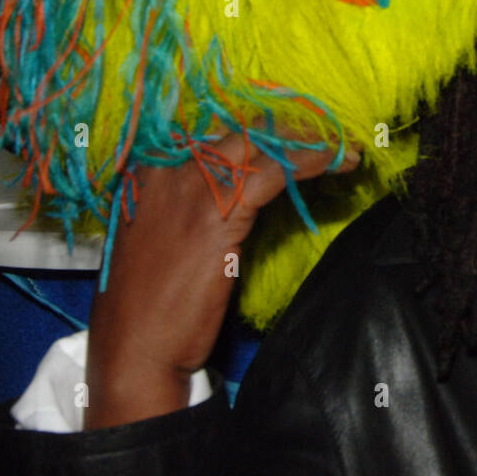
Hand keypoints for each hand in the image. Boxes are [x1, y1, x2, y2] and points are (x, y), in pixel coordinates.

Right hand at [84, 131, 358, 428]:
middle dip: (288, 130)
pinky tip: (337, 163)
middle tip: (323, 138)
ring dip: (309, 143)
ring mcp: (192, 185)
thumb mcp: (159, 234)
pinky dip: (312, 161)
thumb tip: (236, 184)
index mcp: (148, 168)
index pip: (216, 128)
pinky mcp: (219, 212)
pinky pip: (276, 170)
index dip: (260, 128)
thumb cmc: (148, 301)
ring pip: (262, 144)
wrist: (135, 347)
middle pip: (241, 129)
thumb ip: (188, 200)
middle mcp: (166, 165)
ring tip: (341, 151)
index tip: (292, 132)